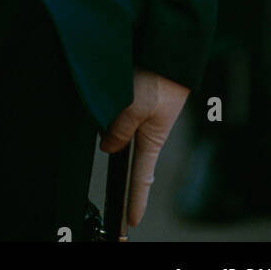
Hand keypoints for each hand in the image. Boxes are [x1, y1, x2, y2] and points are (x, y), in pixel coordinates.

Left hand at [100, 68, 188, 225]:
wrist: (168, 50)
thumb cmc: (160, 79)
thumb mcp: (137, 107)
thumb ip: (120, 129)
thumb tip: (107, 147)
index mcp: (153, 139)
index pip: (142, 177)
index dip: (137, 199)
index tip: (132, 220)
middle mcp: (148, 130)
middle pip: (127, 153)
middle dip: (117, 161)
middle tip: (108, 180)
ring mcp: (143, 114)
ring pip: (120, 130)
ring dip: (110, 129)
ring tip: (103, 127)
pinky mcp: (137, 97)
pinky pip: (120, 111)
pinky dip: (111, 110)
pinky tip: (102, 102)